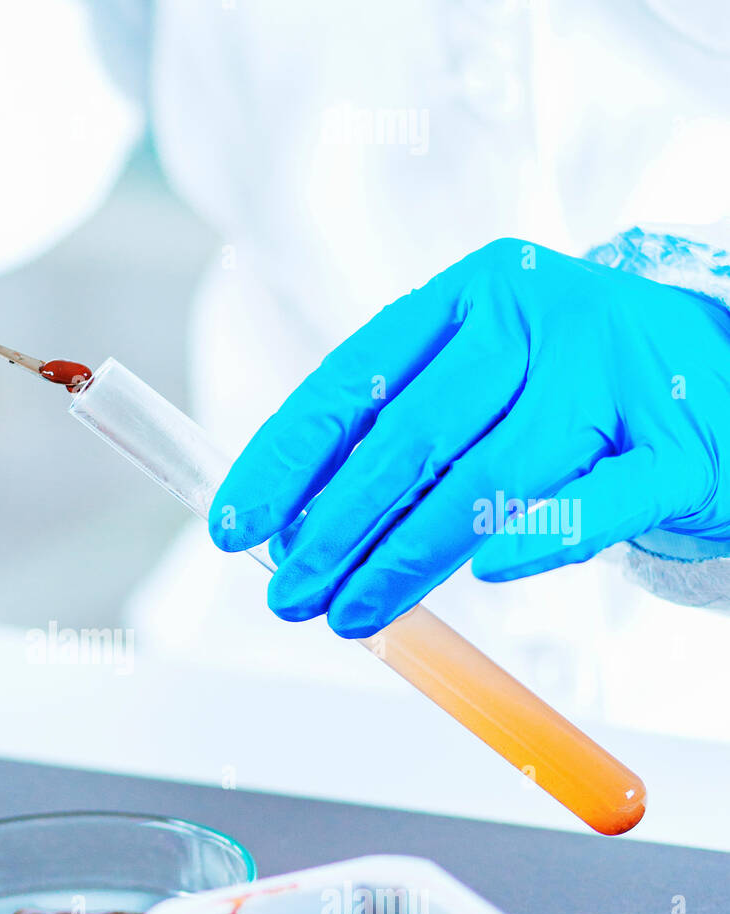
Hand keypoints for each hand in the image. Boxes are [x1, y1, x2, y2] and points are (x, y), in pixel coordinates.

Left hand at [208, 238, 729, 635]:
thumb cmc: (571, 394)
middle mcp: (541, 318)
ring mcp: (614, 377)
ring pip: (490, 477)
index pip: (355, 383)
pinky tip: (484, 575)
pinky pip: (596, 503)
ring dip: (408, 557)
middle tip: (289, 595)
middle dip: (336, 528)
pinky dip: (538, 540)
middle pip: (413, 436)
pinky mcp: (679, 447)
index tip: (236, 527)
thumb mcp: (479, 387)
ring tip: (350, 613)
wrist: (722, 379)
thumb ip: (400, 441)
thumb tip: (298, 531)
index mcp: (472, 296)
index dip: (286, 461)